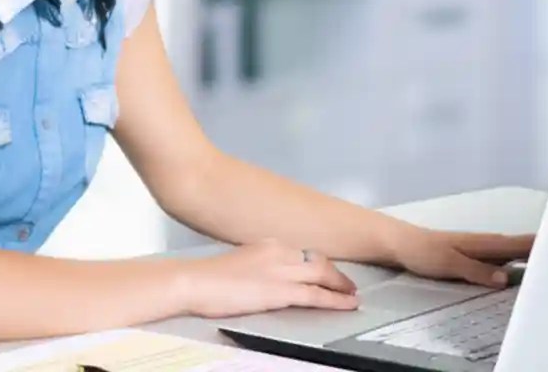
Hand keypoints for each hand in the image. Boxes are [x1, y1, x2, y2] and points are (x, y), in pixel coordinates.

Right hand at [179, 239, 360, 318]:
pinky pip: (317, 295)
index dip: (319, 263)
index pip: (302, 252)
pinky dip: (336, 300)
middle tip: (348, 284)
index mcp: (267, 244)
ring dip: (341, 286)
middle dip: (336, 274)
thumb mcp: (239, 263)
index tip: (326, 271)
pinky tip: (347, 304)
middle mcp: (279, 251)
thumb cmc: (207, 277)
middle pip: (318, 261)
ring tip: (352, 295)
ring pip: (323, 275)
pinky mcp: (280, 291)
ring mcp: (281, 270)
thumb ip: (258, 266)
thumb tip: (266, 277)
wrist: (194, 282)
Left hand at [389, 226, 534, 288]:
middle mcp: (485, 244)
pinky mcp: (474, 256)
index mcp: (483, 244)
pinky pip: (501, 258)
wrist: (400, 244)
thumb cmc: (422, 251)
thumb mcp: (448, 263)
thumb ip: (476, 270)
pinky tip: (520, 269)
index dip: (542, 246)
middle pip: (520, 247)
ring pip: (512, 252)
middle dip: (543, 251)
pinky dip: (515, 261)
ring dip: (530, 256)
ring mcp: (480, 249)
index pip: (519, 244)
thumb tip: (504, 278)